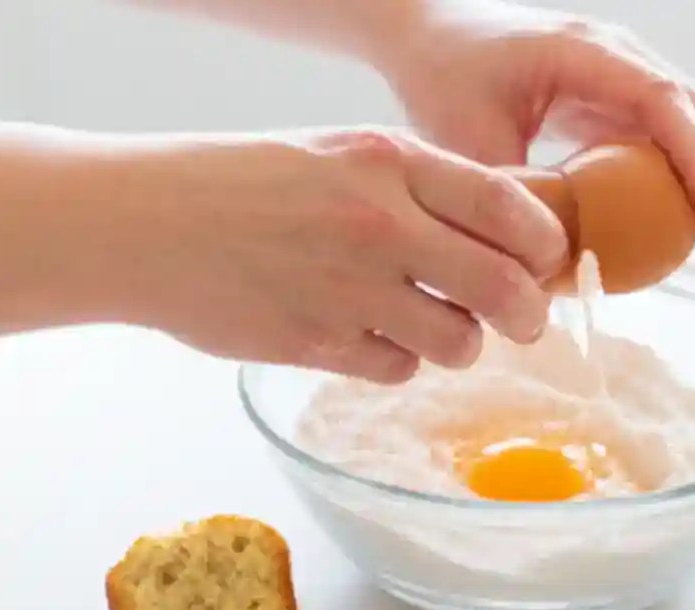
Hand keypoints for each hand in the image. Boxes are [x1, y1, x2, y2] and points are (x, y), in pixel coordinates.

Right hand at [114, 127, 565, 382]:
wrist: (148, 223)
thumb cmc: (250, 183)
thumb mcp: (343, 154)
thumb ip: (423, 186)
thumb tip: (510, 232)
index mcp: (389, 162)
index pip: (509, 209)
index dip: (545, 245)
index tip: (547, 262)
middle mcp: (378, 224)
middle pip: (503, 289)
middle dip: (528, 313)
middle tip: (523, 319)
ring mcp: (348, 289)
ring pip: (459, 343)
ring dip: (459, 341)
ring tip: (431, 323)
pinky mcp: (318, 344)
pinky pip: (400, 370)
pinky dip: (399, 360)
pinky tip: (370, 334)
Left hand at [381, 0, 694, 273]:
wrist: (430, 36)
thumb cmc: (442, 77)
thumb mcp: (464, 138)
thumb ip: (507, 195)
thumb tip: (545, 269)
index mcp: (586, 52)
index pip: (661, 97)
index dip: (692, 151)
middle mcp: (621, 57)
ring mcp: (628, 78)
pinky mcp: (622, 104)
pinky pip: (672, 144)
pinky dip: (688, 189)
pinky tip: (687, 241)